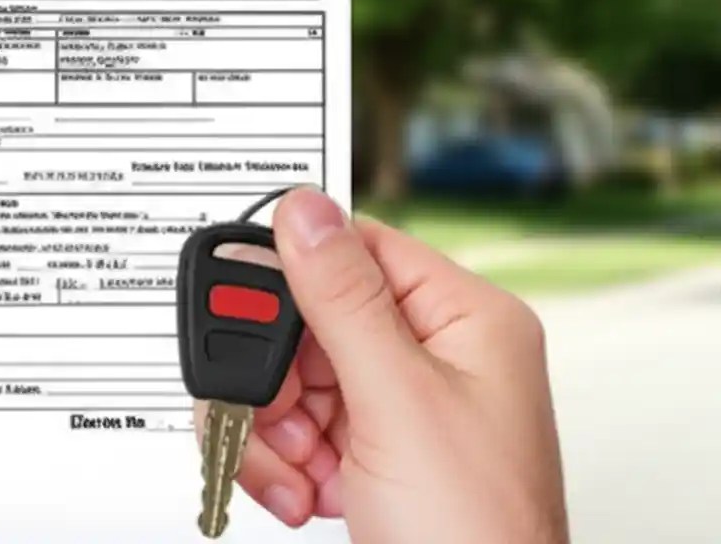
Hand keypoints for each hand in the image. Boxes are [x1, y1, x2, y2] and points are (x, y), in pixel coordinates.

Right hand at [196, 187, 567, 542]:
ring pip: (293, 381)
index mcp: (466, 321)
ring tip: (300, 471)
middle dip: (281, 380)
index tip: (244, 299)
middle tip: (282, 414)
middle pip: (312, 322)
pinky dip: (284, 464)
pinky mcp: (369, 453)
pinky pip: (295, 429)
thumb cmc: (476, 535)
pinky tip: (308, 492)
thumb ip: (343, 301)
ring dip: (277, 432)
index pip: (362, 249)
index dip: (296, 273)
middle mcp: (434, 358)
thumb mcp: (397, 402)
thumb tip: (305, 210)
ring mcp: (399, 410)